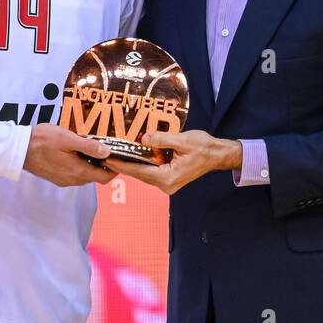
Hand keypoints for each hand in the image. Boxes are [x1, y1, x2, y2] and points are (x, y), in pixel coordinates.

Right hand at [23, 123, 114, 186]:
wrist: (19, 148)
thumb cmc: (43, 141)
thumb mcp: (68, 139)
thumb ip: (89, 147)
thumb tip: (108, 152)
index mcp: (78, 172)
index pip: (105, 177)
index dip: (114, 167)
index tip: (117, 154)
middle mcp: (73, 180)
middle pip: (96, 176)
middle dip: (103, 164)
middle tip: (105, 146)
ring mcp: (64, 180)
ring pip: (85, 175)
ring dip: (91, 164)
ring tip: (90, 146)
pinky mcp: (56, 177)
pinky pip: (74, 174)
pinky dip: (80, 165)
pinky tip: (76, 151)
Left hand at [104, 130, 239, 195]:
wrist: (218, 155)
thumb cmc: (204, 147)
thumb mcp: (182, 140)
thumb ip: (161, 139)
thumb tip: (143, 138)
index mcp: (168, 177)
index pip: (139, 170)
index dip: (122, 164)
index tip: (107, 158)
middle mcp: (166, 184)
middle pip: (138, 174)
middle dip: (122, 164)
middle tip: (104, 154)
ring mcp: (167, 183)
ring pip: (143, 173)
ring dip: (130, 163)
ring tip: (113, 154)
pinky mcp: (168, 177)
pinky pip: (150, 171)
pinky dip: (140, 163)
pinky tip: (130, 154)